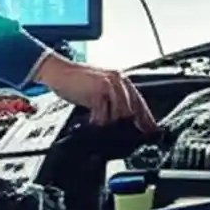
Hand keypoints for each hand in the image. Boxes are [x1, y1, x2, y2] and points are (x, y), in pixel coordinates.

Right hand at [33, 53, 156, 133]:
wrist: (58, 71)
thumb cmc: (76, 82)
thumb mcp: (99, 90)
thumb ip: (112, 102)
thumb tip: (123, 121)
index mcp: (122, 80)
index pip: (139, 102)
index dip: (146, 119)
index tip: (151, 132)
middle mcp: (119, 80)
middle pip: (133, 109)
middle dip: (131, 125)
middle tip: (129, 138)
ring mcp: (109, 84)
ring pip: (120, 113)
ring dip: (112, 124)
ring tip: (104, 129)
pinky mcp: (97, 89)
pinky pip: (103, 113)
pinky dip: (98, 121)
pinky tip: (93, 123)